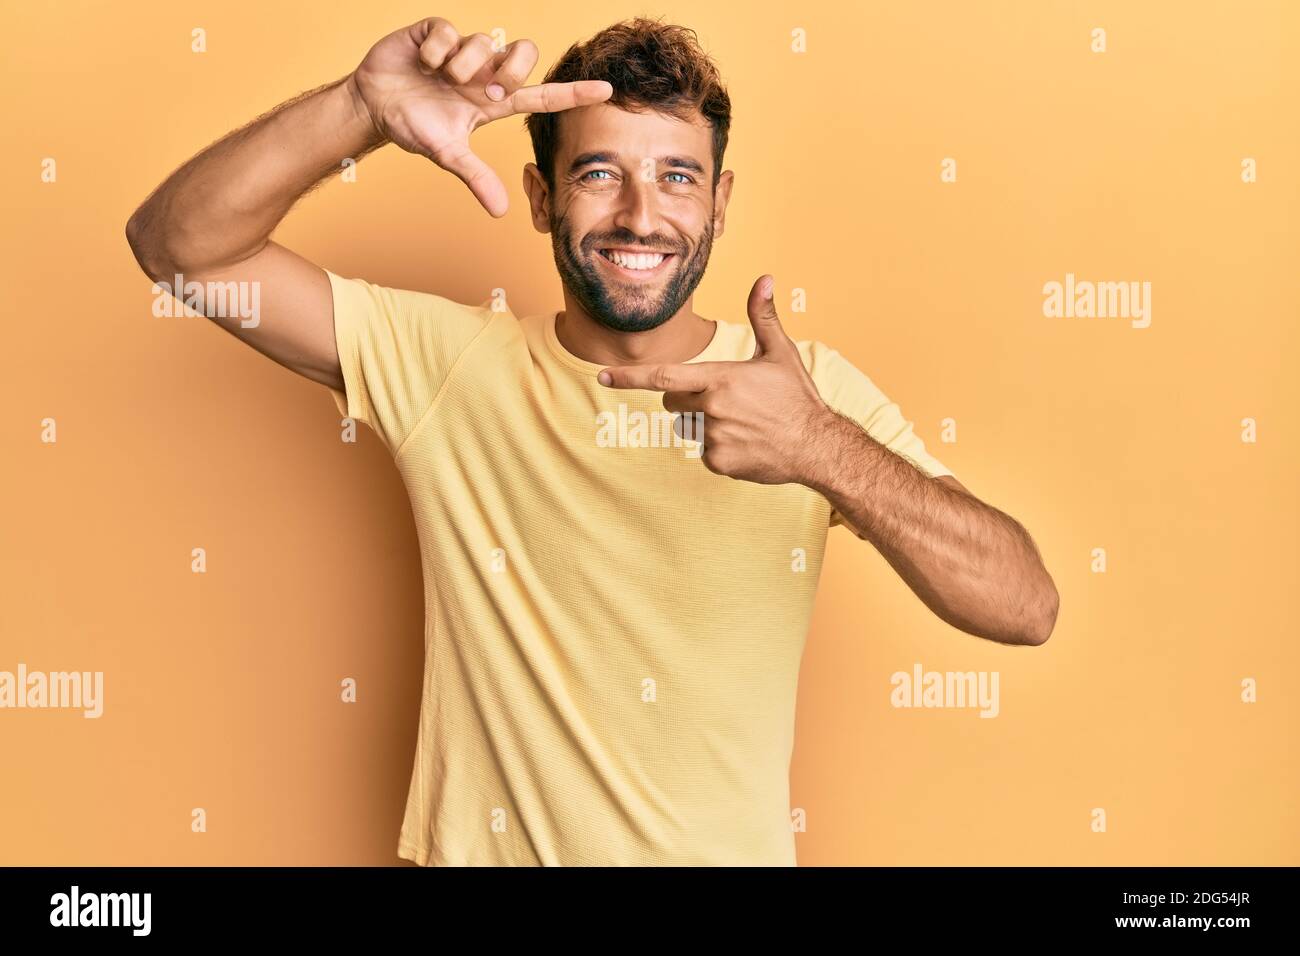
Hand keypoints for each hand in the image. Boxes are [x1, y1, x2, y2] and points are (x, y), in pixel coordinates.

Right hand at [349, 17, 611, 216]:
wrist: (373, 105)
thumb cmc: (414, 126)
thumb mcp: (447, 153)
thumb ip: (475, 177)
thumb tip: (502, 212)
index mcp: (492, 101)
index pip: (541, 96)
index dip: (573, 94)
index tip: (607, 91)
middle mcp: (484, 71)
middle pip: (523, 54)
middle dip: (509, 69)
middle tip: (485, 88)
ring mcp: (463, 49)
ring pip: (483, 43)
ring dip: (459, 67)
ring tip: (438, 78)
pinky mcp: (436, 31)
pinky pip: (449, 32)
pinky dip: (434, 52)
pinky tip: (422, 63)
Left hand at [598, 276, 833, 484]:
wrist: (818, 446)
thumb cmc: (798, 397)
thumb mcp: (780, 353)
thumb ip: (764, 316)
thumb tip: (764, 278)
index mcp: (720, 378)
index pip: (662, 376)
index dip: (628, 377)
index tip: (601, 376)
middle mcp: (712, 407)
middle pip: (671, 401)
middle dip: (687, 398)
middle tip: (725, 399)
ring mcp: (714, 437)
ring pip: (686, 427)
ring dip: (703, 423)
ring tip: (740, 422)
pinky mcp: (718, 462)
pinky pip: (703, 451)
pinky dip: (719, 448)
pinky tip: (746, 442)